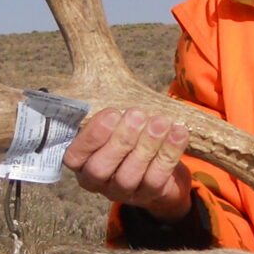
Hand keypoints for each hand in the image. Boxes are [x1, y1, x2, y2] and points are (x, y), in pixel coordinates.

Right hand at [61, 107, 194, 219]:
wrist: (161, 162)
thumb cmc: (130, 134)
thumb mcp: (115, 119)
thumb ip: (108, 105)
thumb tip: (100, 59)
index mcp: (81, 162)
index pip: (74, 156)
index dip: (92, 136)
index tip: (112, 113)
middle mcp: (98, 181)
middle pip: (100, 169)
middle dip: (120, 140)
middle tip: (137, 115)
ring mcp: (123, 192)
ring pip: (129, 176)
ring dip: (146, 146)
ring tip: (160, 121)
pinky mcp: (150, 194)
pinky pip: (157, 177)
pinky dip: (169, 153)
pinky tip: (178, 132)